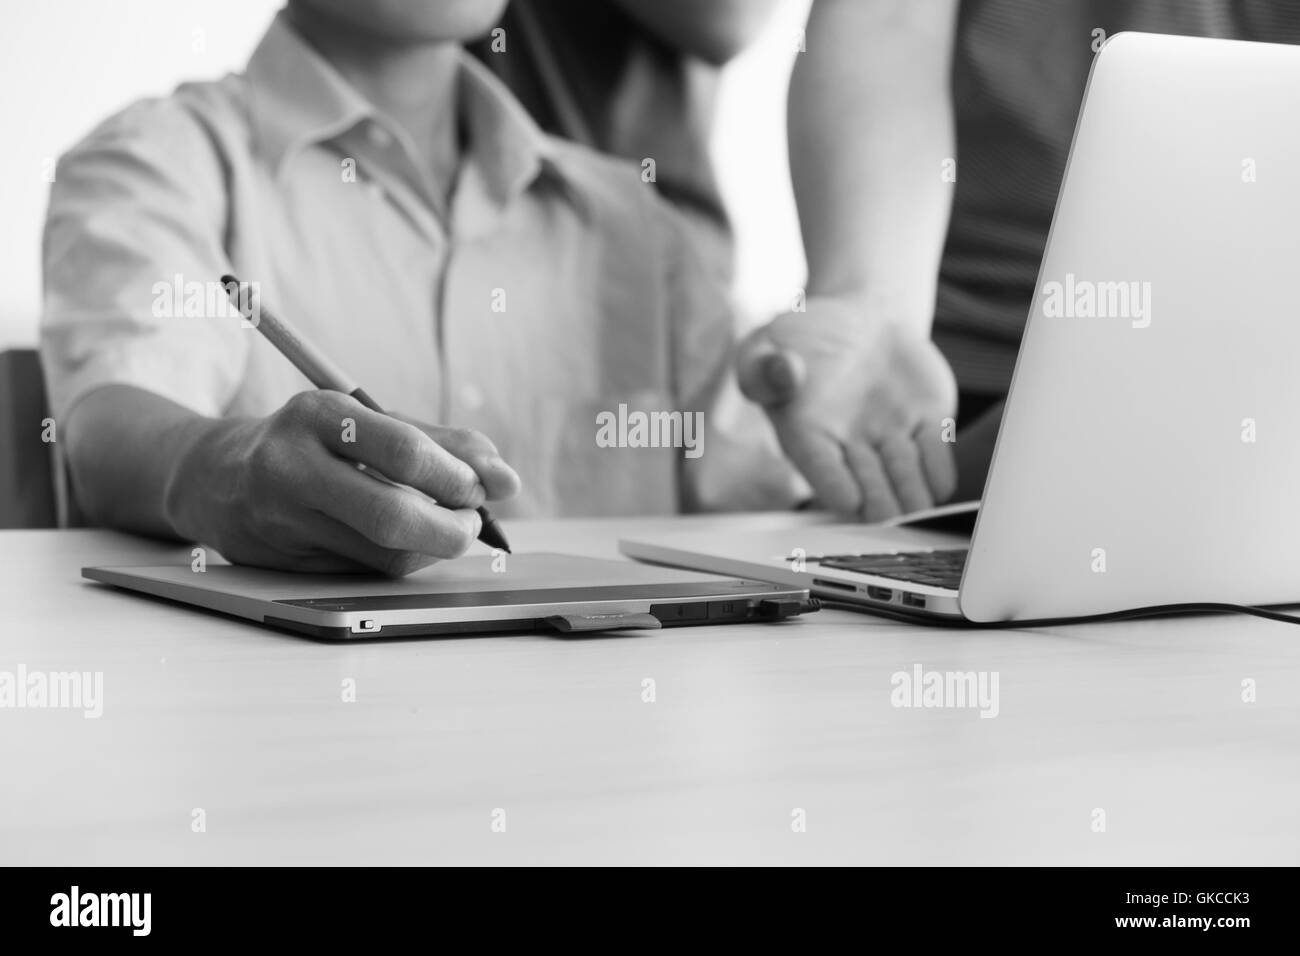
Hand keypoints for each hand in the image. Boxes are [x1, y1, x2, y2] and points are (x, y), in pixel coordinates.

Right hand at [164, 391, 520, 574]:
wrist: (216, 475)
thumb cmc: (315, 442)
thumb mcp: (368, 421)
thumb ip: (442, 444)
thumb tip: (506, 481)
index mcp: (320, 416)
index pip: (405, 451)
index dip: (458, 477)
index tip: (483, 488)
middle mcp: (293, 466)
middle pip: (393, 516)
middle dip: (452, 529)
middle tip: (473, 524)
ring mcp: (282, 520)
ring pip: (384, 556)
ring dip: (433, 550)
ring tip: (446, 529)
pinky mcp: (282, 564)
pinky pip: (364, 574)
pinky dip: (400, 561)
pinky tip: (405, 543)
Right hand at [737, 297, 957, 518]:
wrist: (851, 320)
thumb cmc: (799, 339)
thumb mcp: (764, 347)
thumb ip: (764, 366)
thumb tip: (783, 371)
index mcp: (806, 434)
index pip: (819, 466)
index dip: (834, 485)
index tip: (849, 501)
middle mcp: (850, 445)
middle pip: (867, 484)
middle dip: (879, 503)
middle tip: (888, 515)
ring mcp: (890, 437)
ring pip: (905, 478)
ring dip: (912, 496)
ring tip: (918, 507)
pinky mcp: (926, 421)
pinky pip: (936, 454)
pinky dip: (939, 472)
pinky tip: (938, 484)